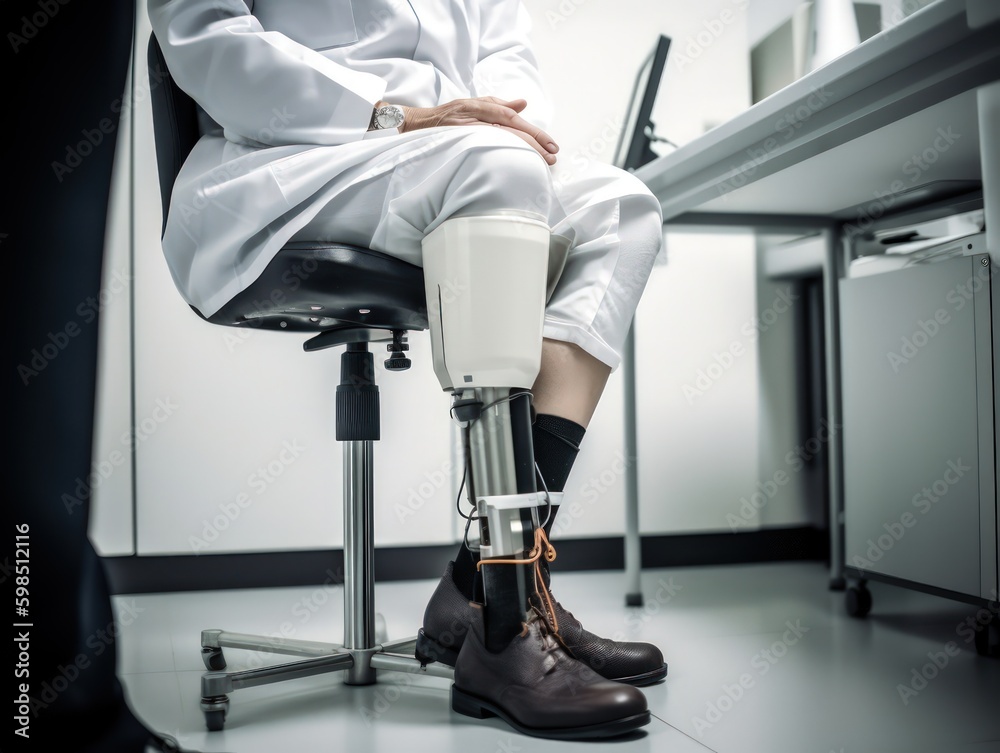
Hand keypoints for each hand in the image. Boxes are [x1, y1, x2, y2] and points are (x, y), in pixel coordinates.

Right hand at [395, 97, 558, 164]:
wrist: (418, 122)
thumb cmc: (449, 115)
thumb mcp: (475, 104)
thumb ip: (499, 105)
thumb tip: (523, 104)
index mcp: (482, 107)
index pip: (514, 120)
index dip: (534, 133)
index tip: (552, 146)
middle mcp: (476, 116)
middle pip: (511, 129)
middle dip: (534, 143)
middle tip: (553, 157)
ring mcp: (466, 129)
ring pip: (499, 137)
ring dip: (522, 150)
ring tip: (541, 162)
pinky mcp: (457, 140)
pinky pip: (482, 146)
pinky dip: (500, 153)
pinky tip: (514, 163)